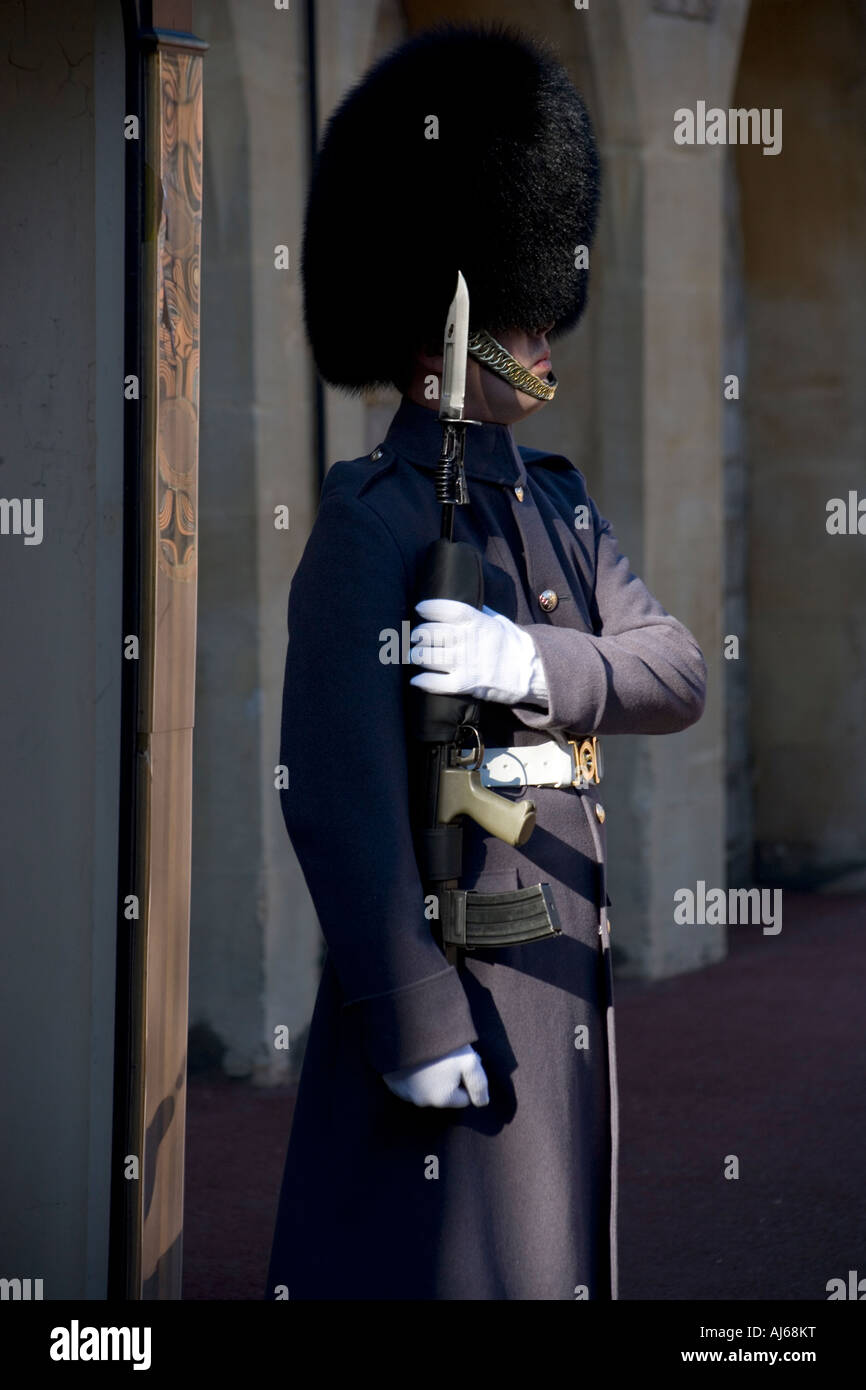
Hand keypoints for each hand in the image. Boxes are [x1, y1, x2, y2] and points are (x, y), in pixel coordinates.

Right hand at [383, 1044, 489, 1107]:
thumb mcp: (469, 1062)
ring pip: (425, 1086)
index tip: (460, 1059)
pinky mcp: (389, 1079)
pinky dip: (412, 1069)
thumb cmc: (442, 1046)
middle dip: (448, 1077)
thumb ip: (479, 1085)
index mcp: (441, 1099)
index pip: (463, 1097)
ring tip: (430, 1051)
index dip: (466, 1077)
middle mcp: (420, 1101)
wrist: (405, 1026)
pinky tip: (415, 1053)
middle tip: (446, 1053)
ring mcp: (402, 1091)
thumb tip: (481, 1103)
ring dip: (430, 1073)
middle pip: (443, 1092)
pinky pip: (407, 1078)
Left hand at [409, 598, 547, 705]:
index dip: (429, 607)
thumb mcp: (498, 620)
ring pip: (428, 657)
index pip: (447, 609)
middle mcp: (468, 640)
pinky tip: (417, 679)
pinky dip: (423, 681)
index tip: (420, 609)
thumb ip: (479, 611)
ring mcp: (466, 662)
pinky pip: (436, 682)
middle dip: (418, 635)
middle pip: (431, 633)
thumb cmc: (512, 644)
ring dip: (417, 656)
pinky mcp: (466, 684)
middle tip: (415, 638)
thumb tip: (463, 598)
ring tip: (415, 656)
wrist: (531, 671)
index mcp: (477, 622)